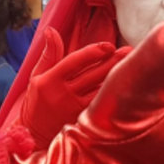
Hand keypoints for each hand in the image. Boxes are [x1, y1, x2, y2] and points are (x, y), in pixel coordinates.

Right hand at [18, 28, 128, 148]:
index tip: (108, 45)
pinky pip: (99, 104)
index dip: (93, 52)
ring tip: (130, 64)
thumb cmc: (37, 101)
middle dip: (111, 61)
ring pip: (99, 90)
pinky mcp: (81, 121)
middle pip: (92, 75)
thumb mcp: (37, 76)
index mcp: (49, 80)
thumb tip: (51, 30)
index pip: (74, 61)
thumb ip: (49, 54)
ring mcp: (73, 109)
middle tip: (127, 51)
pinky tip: (123, 85)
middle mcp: (62, 94)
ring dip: (115, 76)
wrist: (33, 133)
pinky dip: (110, 93)